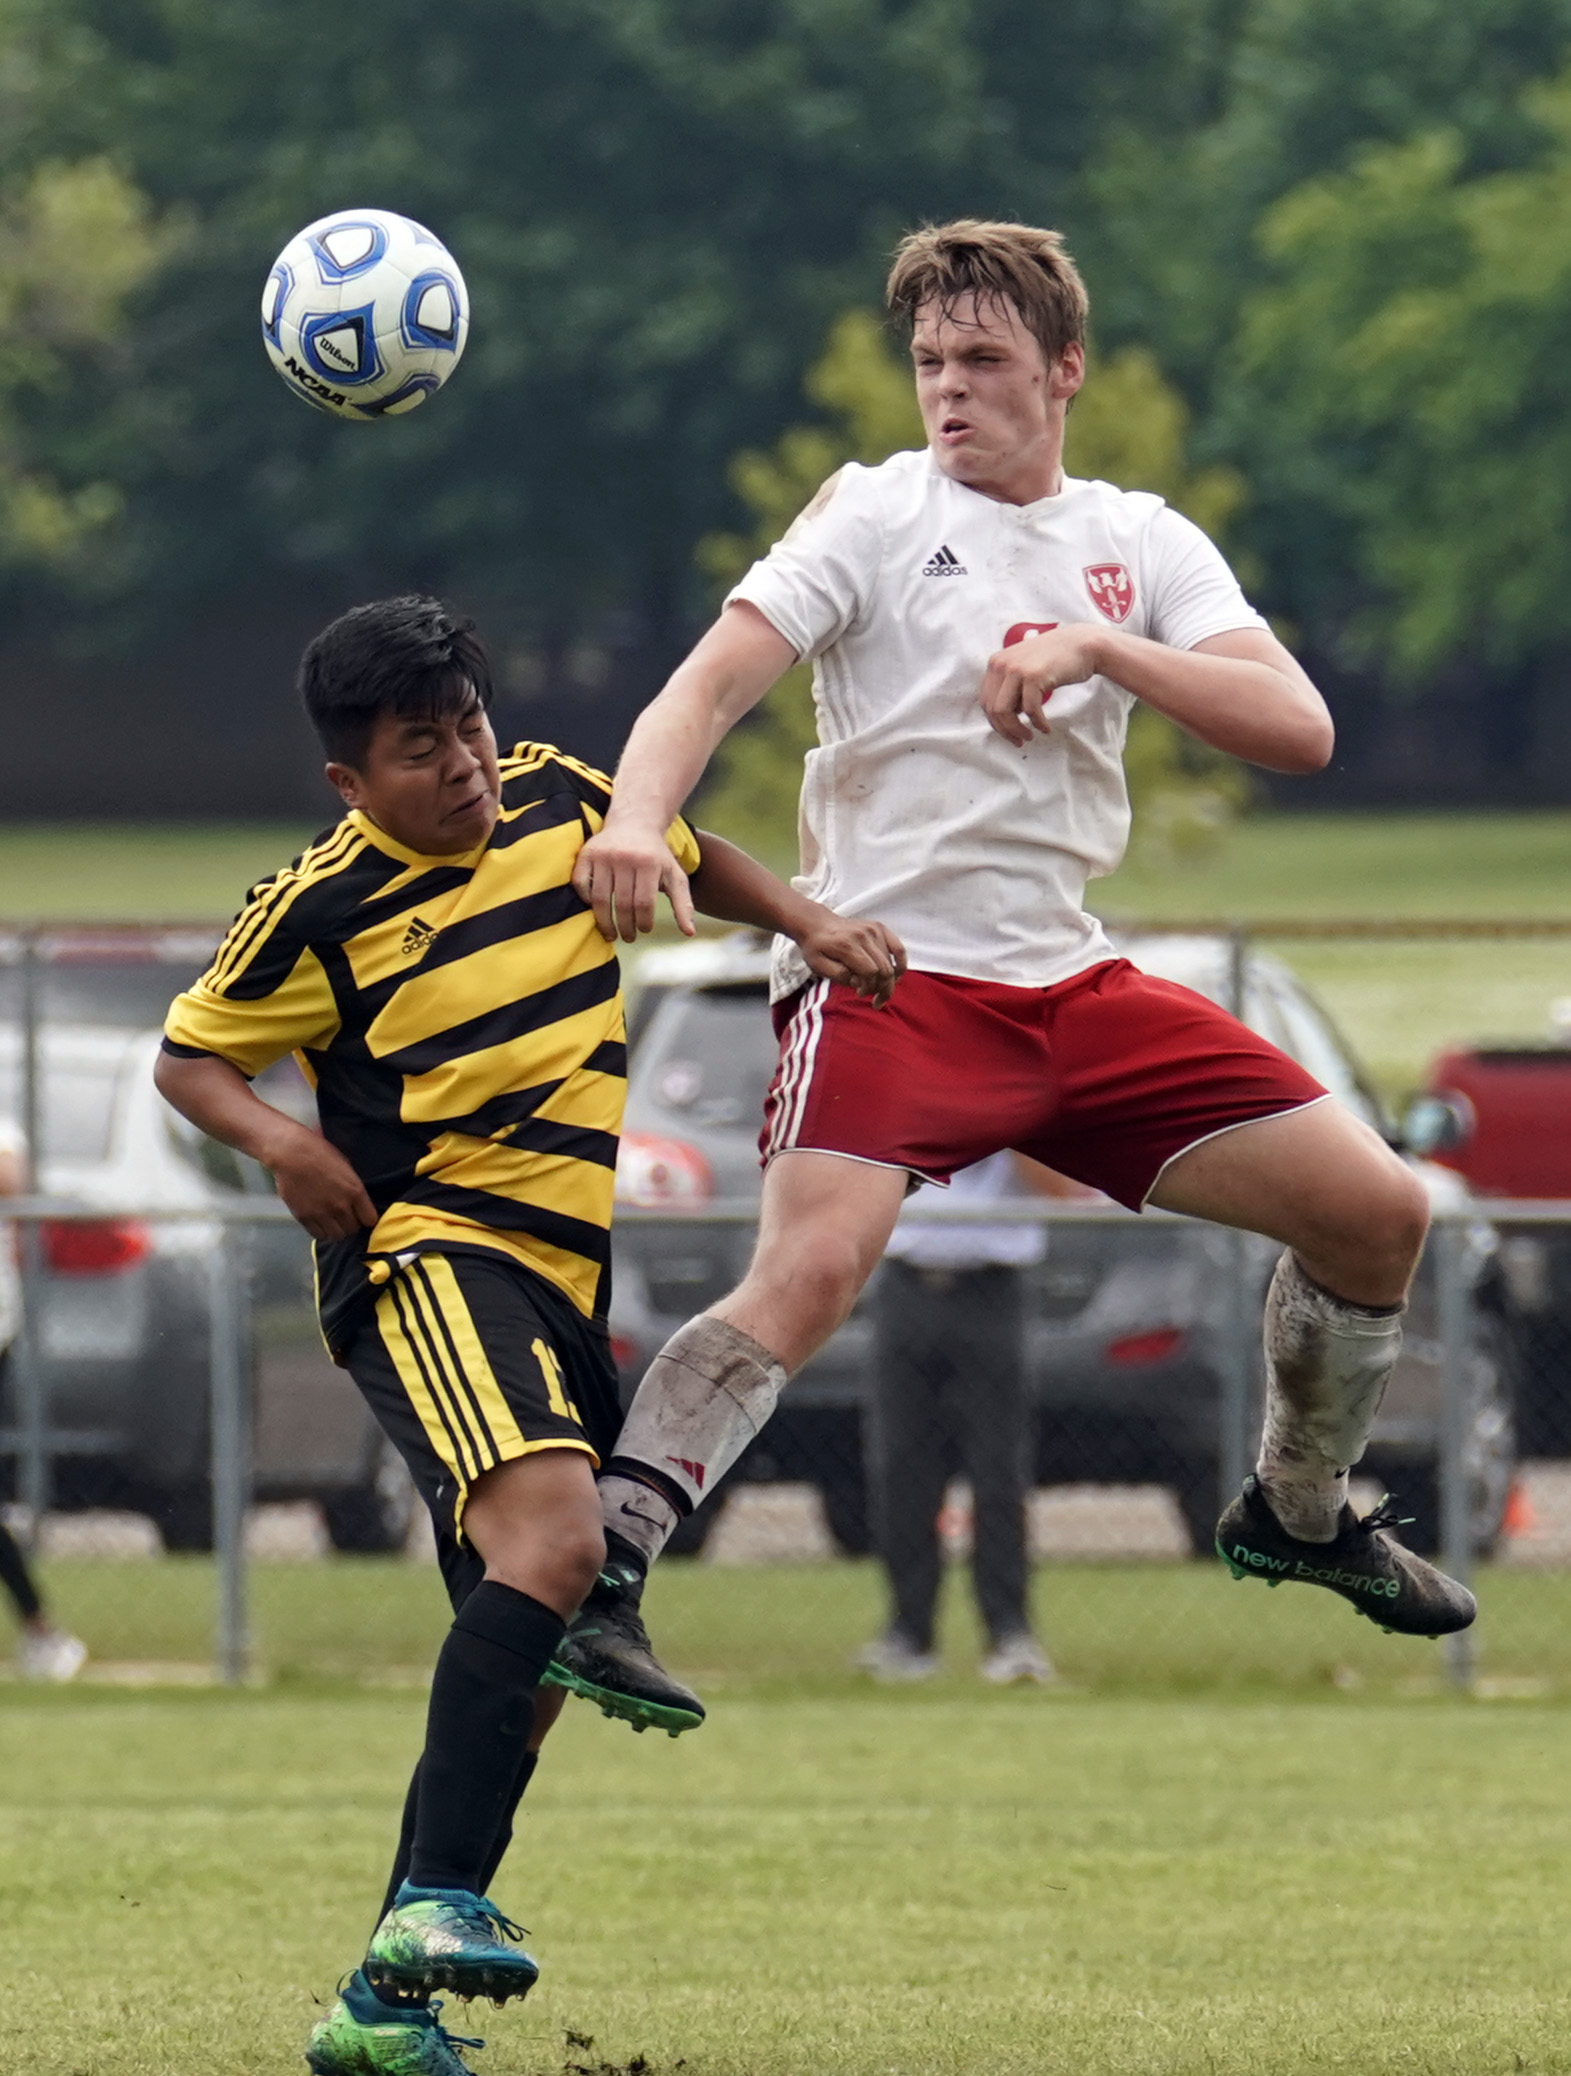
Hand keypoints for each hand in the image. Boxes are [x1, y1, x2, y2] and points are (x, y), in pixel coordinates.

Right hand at [266, 1130, 378, 1241]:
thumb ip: (352, 1186)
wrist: (291, 1154)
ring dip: (336, 1230)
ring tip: (332, 1221)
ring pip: (337, 1236)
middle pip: (353, 1229)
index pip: (369, 1219)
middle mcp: (341, 1206)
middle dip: (351, 1224)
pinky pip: (318, 1235)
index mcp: (355, 1191)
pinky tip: (319, 1222)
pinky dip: (321, 1231)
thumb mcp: (345, 1166)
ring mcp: (322, 1213)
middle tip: (344, 1217)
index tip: (361, 1215)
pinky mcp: (304, 1217)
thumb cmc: (320, 1153)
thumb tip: (357, 1200)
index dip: (366, 1218)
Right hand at [572, 824, 696, 943]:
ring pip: (599, 899)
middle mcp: (625, 857)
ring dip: (605, 923)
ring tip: (611, 934)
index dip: (644, 923)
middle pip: (622, 904)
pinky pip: (581, 884)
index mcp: (649, 863)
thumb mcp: (675, 876)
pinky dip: (586, 901)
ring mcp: (603, 855)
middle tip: (628, 937)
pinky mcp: (586, 854)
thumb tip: (690, 933)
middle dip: (626, 927)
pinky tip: (596, 910)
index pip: (644, 904)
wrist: (634, 823)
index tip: (644, 930)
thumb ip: (684, 904)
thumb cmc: (657, 856)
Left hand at [796, 911, 906, 1005]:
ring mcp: (874, 930)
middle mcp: (863, 935)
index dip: (868, 988)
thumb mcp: (818, 965)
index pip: (870, 973)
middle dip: (882, 990)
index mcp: (847, 945)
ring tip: (879, 991)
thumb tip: (859, 982)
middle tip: (874, 1000)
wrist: (817, 923)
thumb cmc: (816, 948)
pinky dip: (901, 965)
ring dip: (889, 982)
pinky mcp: (879, 928)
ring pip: (892, 963)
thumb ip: (839, 975)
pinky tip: (897, 977)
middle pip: (884, 970)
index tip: (858, 993)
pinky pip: (899, 949)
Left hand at [980, 623, 1105, 746]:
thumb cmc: (1056, 659)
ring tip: (1030, 736)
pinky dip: (1037, 723)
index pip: (985, 700)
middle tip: (1019, 740)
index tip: (1008, 733)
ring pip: (1004, 712)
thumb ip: (1010, 686)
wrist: (1082, 644)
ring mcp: (1016, 669)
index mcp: (996, 662)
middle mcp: (1001, 664)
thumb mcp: (1024, 667)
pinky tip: (1045, 728)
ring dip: (1016, 730)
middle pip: (992, 709)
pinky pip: (1030, 710)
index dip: (995, 722)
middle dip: (1005, 730)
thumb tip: (1003, 716)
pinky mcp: (1033, 676)